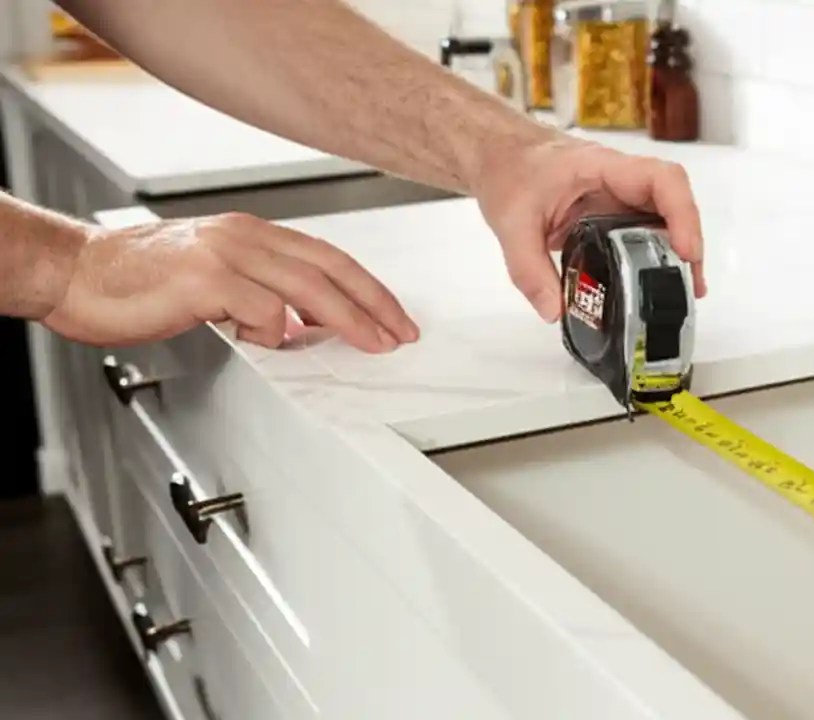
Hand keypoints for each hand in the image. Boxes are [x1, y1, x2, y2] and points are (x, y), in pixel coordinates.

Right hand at [43, 212, 418, 351]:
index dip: (367, 287)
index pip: (327, 257)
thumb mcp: (211, 280)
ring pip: (308, 285)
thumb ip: (257, 294)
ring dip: (347, 318)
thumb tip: (301, 326)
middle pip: (330, 267)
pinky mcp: (203, 278)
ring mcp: (224, 253)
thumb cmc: (136, 281)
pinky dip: (274, 331)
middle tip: (400, 333)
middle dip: (374, 303)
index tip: (394, 315)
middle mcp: (242, 236)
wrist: (74, 273)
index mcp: (250, 234)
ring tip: (369, 343)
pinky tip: (267, 342)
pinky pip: (261, 309)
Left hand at [473, 137, 706, 321]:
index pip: (660, 179)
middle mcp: (619, 179)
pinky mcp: (612, 212)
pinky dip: (656, 255)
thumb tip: (553, 311)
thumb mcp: (511, 223)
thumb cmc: (507, 170)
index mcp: (601, 168)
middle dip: (688, 241)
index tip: (685, 251)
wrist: (497, 154)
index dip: (682, 213)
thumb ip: (529, 270)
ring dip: (678, 251)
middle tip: (691, 284)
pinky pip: (645, 230)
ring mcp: (618, 195)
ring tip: (683, 291)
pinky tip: (657, 282)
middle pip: (673, 201)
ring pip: (664, 217)